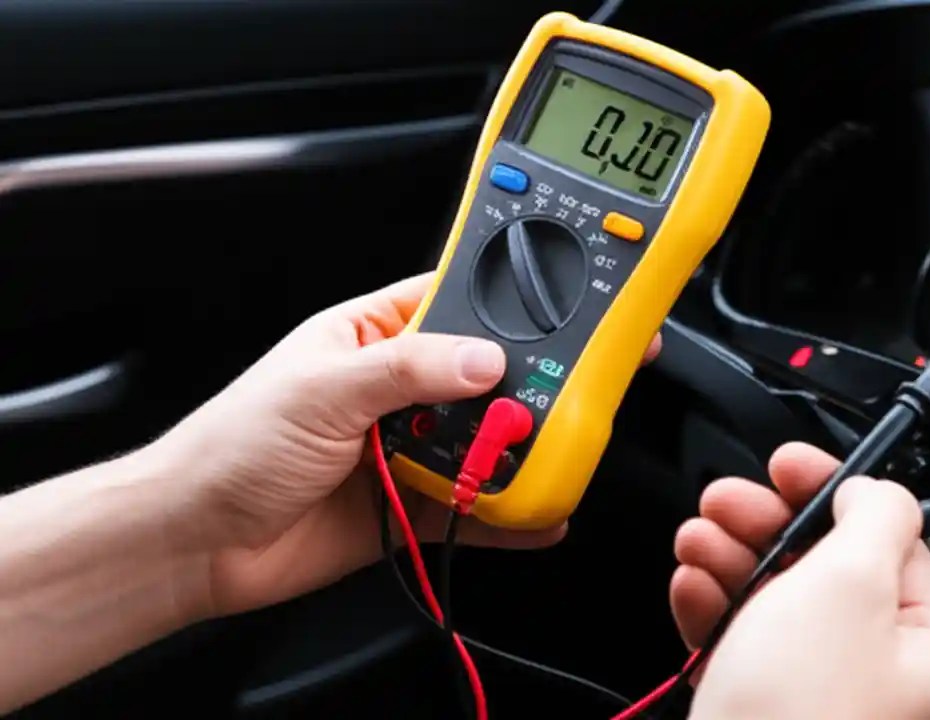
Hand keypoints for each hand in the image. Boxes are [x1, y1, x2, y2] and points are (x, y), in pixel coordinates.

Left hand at [147, 272, 659, 620]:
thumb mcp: (324, 389)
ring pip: (486, 446)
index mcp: (373, 337)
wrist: (195, 542)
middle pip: (486, 381)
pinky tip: (539, 513)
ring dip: (517, 454)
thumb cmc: (232, 446)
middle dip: (527, 389)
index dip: (510, 304)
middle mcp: (397, 391)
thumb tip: (486, 360)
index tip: (565, 304)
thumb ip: (410, 370)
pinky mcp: (411, 509)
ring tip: (547, 458)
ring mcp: (406, 450)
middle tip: (572, 394)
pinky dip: (509, 515)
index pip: (456, 303)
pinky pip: (474, 510)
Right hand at [670, 443, 929, 719]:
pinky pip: (743, 644)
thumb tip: (876, 493)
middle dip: (769, 524)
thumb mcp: (849, 585)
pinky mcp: (762, 712)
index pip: (893, 542)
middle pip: (826, 568)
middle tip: (726, 502)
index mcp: (925, 649)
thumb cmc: (798, 717)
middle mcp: (876, 676)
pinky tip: (691, 589)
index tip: (788, 465)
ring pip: (777, 601)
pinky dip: (715, 608)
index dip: (835, 492)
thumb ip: (876, 519)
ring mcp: (815, 697)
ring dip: (733, 558)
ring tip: (696, 541)